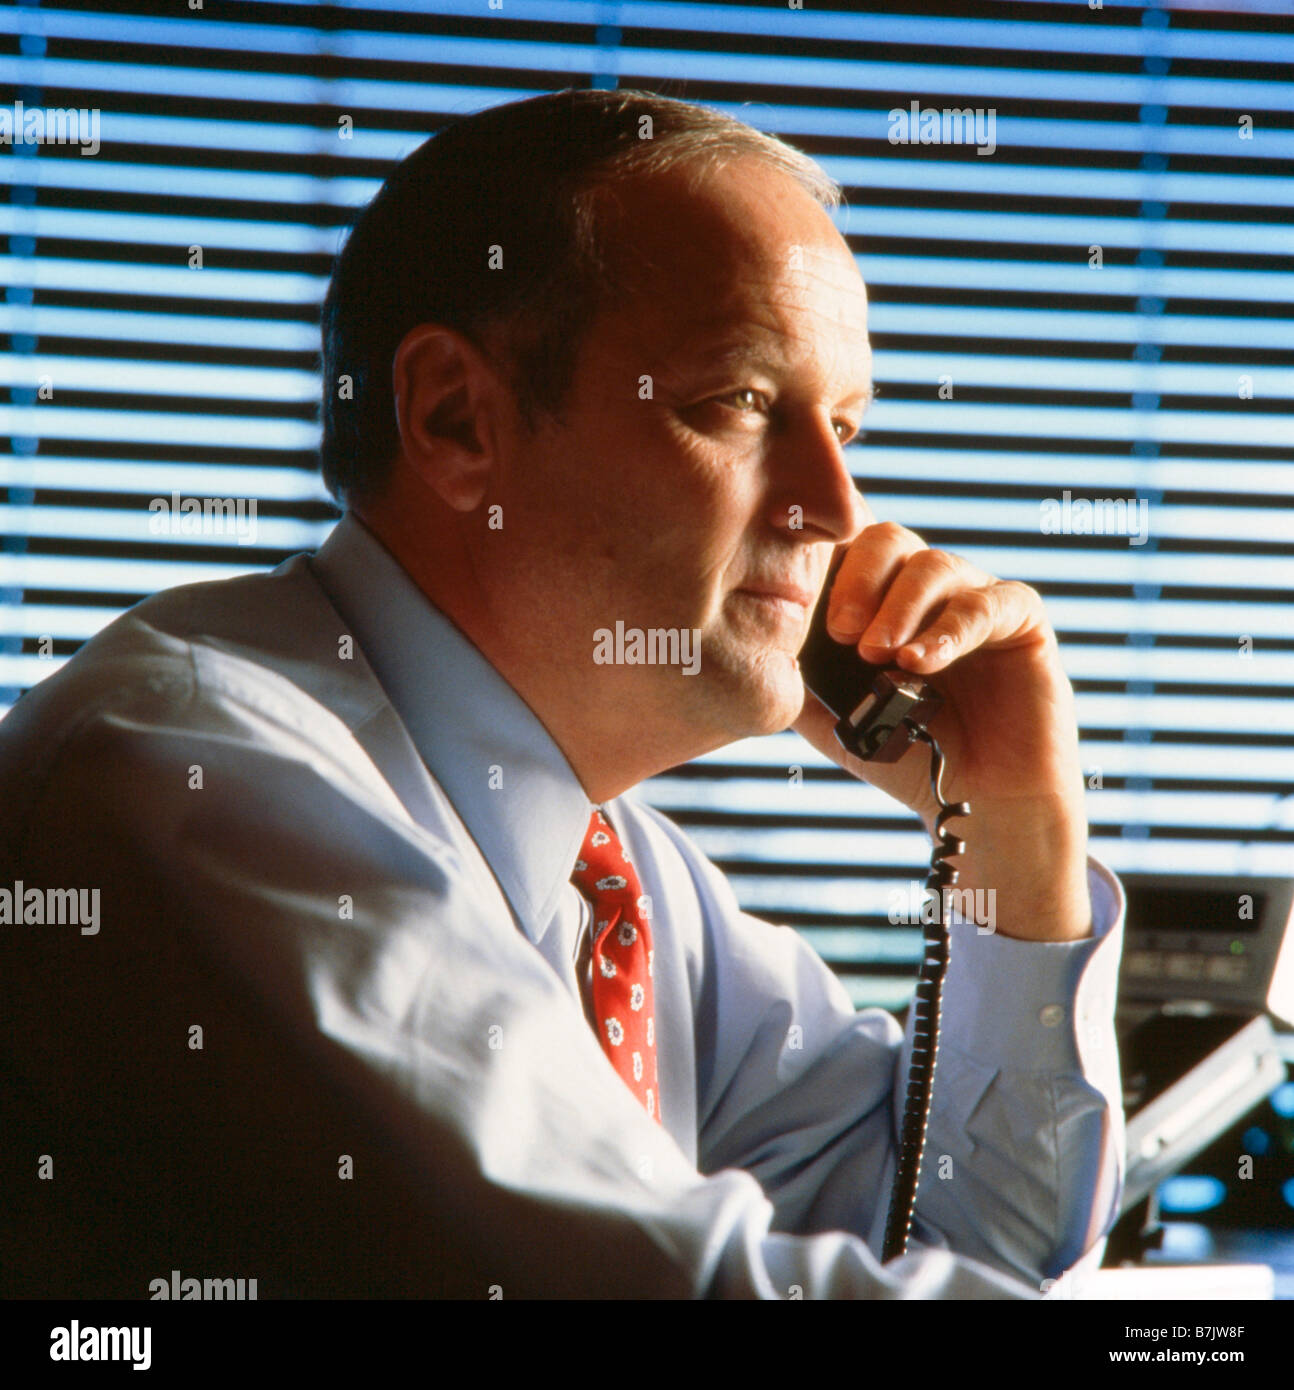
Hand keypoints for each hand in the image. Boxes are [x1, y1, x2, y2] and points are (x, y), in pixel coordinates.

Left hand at [791, 515, 1092, 940]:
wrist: (980, 806)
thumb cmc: (909, 757)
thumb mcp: (835, 719)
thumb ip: (798, 681)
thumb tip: (755, 648)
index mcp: (880, 600)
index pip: (847, 549)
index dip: (822, 560)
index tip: (798, 602)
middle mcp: (927, 590)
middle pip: (888, 540)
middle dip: (857, 578)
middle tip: (840, 631)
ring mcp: (974, 599)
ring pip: (934, 565)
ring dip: (899, 605)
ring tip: (876, 653)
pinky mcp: (1021, 620)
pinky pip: (987, 603)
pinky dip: (948, 630)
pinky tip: (919, 662)